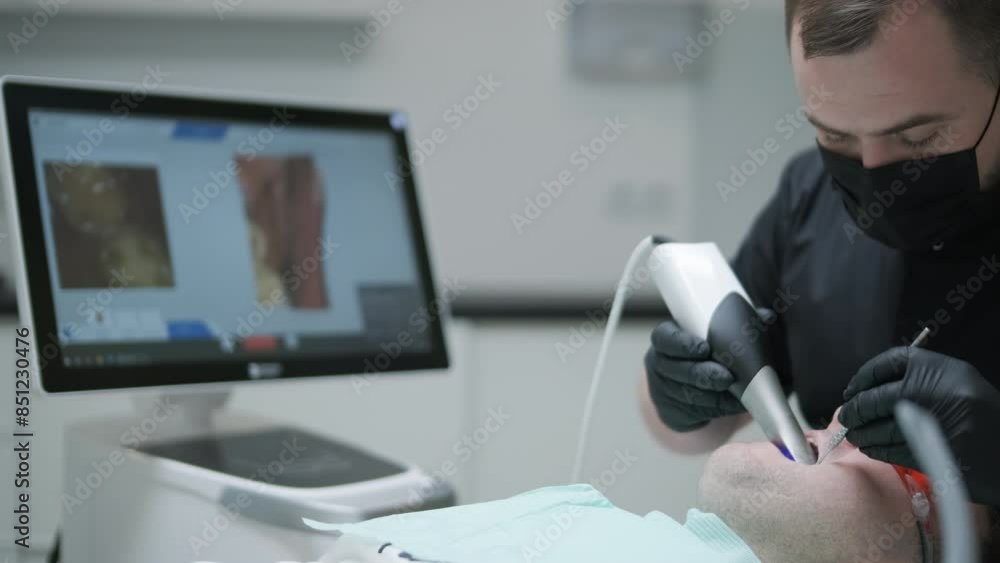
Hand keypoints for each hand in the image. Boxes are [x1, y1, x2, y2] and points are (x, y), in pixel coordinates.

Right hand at [644, 309, 773, 431]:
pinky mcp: (672, 411)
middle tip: (727, 377)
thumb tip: (765, 316)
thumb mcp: (715, 337)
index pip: (664, 337)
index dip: (682, 343)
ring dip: (715, 395)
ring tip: (739, 394)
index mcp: (667, 339)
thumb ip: (739, 324)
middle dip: (704, 374)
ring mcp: (664, 389)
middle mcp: (661, 363)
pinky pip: (696, 411)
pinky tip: (735, 405)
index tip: (704, 349)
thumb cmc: (706, 356)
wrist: (690, 388)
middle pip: (677, 369)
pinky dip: (719, 408)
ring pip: (687, 393)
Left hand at [840, 347, 999, 506]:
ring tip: (855, 435)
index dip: (865, 375)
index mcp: (942, 369)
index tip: (854, 388)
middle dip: (856, 409)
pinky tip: (872, 449)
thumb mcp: (958, 384)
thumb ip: (921, 380)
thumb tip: (871, 387)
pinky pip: (893, 451)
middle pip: (877, 398)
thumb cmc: (984, 417)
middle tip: (848, 416)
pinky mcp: (933, 454)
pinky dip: (877, 450)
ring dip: (863, 433)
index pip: (891, 362)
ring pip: (881, 427)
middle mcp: (935, 392)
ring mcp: (934, 424)